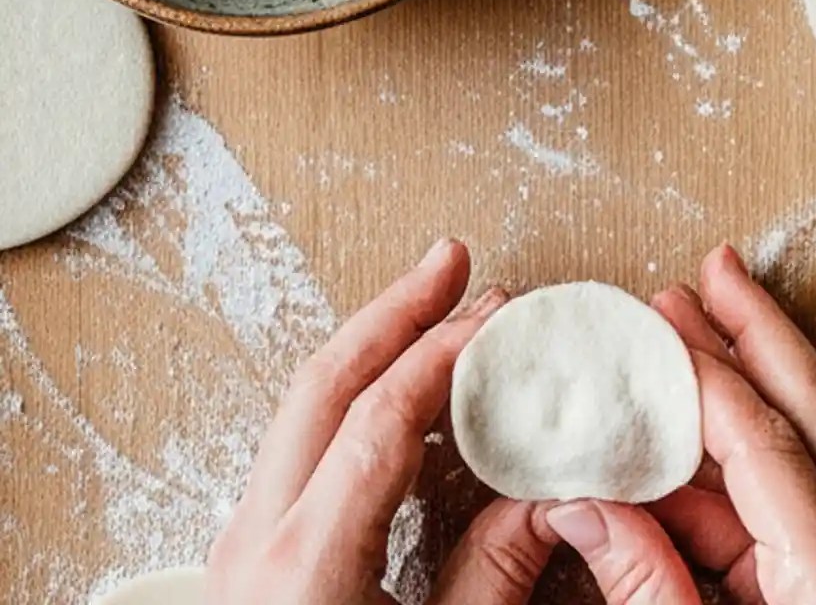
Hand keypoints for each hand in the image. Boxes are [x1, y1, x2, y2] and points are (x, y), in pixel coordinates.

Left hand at [207, 239, 563, 604]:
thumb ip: (493, 577)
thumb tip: (547, 501)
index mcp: (308, 569)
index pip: (377, 424)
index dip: (439, 357)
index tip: (488, 318)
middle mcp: (260, 541)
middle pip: (321, 386)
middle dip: (392, 312)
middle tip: (448, 266)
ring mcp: (245, 539)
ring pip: (300, 405)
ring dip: (370, 345)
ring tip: (430, 308)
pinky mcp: (252, 548)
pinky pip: (299, 439)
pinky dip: (352, 393)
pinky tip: (397, 386)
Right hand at [546, 245, 815, 603]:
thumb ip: (647, 586)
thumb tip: (587, 509)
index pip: (764, 441)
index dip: (703, 377)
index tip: (658, 332)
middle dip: (761, 332)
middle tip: (717, 273)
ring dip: (769, 377)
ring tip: (710, 327)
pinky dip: (768, 452)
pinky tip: (712, 431)